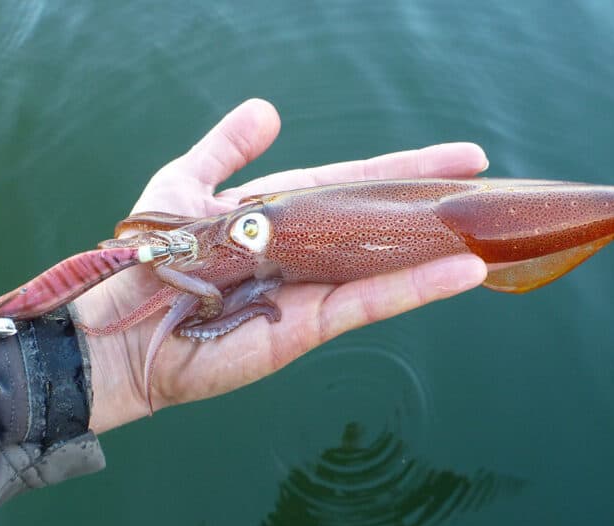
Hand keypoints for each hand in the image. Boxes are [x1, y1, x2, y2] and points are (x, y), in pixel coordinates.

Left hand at [76, 99, 488, 432]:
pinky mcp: (312, 327)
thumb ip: (227, 148)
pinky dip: (417, 288)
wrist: (123, 328)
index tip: (458, 156)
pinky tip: (463, 272)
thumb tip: (270, 110)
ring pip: (388, 263)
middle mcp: (308, 250)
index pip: (357, 183)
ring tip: (490, 231)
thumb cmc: (149, 255)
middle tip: (486, 183)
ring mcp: (314, 289)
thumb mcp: (186, 184)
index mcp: (285, 212)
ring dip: (438, 248)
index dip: (404, 167)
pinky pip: (371, 302)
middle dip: (433, 200)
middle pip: (382, 221)